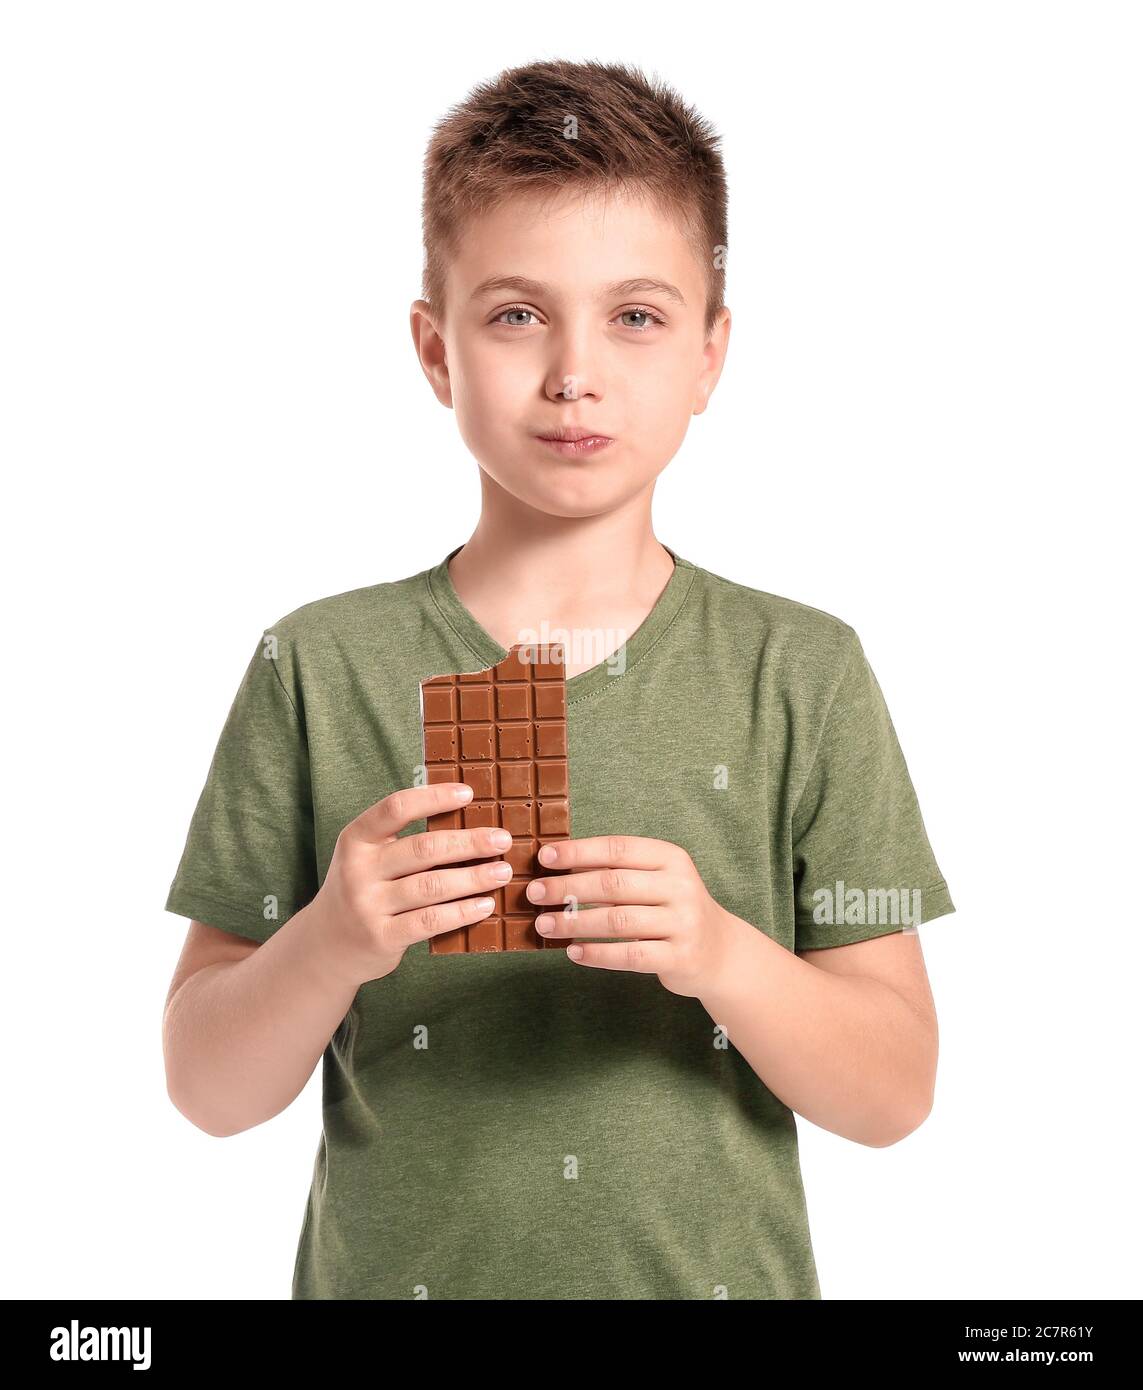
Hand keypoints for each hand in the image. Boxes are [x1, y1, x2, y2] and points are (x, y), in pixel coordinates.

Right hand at [312, 782, 510, 985]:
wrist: (326, 945)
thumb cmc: (362, 889)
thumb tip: (467, 818)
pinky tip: (485, 905)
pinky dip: (462, 912)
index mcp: (355, 839)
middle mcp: (357, 870)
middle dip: (469, 842)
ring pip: (432, 886)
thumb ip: (402, 840)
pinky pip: (430, 921)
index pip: (396, 808)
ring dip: (474, 878)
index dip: (434, 798)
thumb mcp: (367, 857)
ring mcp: (367, 905)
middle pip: (423, 849)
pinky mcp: (381, 937)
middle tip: (502, 839)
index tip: (468, 794)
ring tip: (503, 872)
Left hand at [525, 835, 738, 997]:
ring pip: (618, 921)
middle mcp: (680, 886)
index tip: (544, 857)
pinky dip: (598, 955)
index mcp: (671, 858)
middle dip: (567, 888)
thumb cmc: (673, 910)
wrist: (721, 951)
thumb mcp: (656, 880)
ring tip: (544, 925)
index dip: (579, 851)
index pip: (618, 848)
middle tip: (533, 893)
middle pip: (613, 883)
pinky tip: (574, 953)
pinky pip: (630, 956)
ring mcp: (683, 923)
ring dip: (575, 923)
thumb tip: (556, 866)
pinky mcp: (681, 957)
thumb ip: (617, 871)